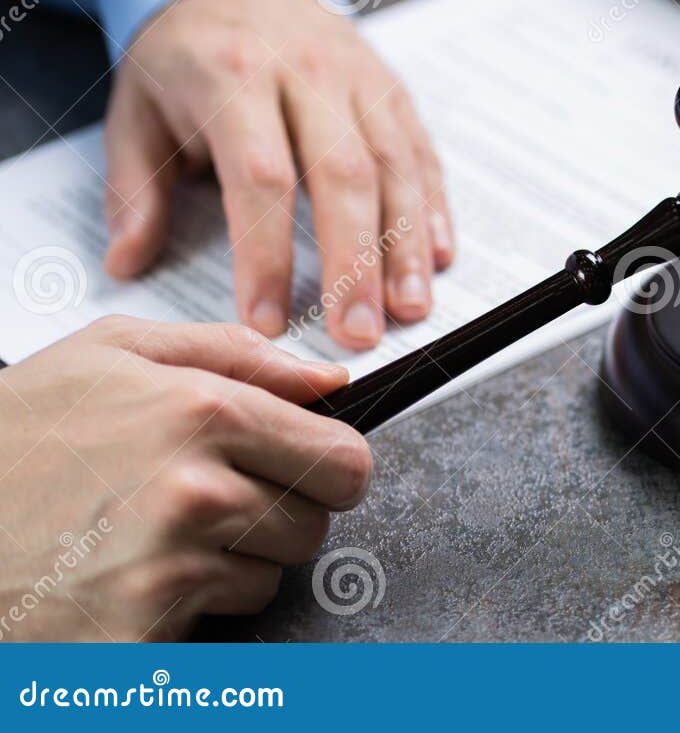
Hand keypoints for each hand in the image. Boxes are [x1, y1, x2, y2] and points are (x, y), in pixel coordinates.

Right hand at [0, 317, 369, 640]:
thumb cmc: (11, 438)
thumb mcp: (109, 354)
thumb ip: (234, 353)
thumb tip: (328, 381)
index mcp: (201, 410)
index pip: (344, 458)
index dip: (326, 465)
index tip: (299, 467)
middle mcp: (195, 487)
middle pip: (317, 519)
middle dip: (279, 510)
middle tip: (208, 500)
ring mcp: (170, 563)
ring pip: (273, 572)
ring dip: (231, 559)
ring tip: (154, 533)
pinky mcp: (142, 628)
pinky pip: (222, 620)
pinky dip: (190, 606)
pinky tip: (130, 575)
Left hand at [103, 0, 453, 349]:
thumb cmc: (182, 56)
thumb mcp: (135, 112)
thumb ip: (135, 191)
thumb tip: (128, 264)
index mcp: (233, 76)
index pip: (262, 175)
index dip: (269, 252)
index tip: (267, 321)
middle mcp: (305, 72)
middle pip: (342, 175)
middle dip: (355, 262)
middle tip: (359, 333)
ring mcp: (358, 77)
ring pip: (394, 165)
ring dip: (405, 244)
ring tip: (410, 309)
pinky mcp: (390, 87)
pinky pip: (420, 150)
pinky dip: (432, 206)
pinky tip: (438, 256)